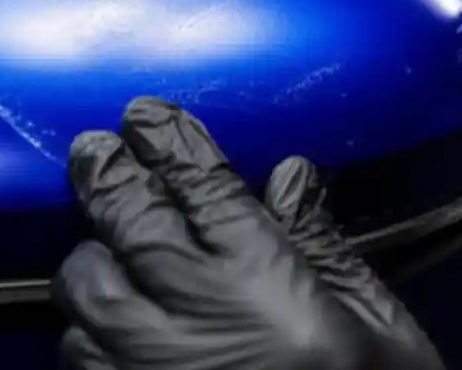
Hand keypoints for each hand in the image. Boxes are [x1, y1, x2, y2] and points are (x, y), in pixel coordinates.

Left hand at [56, 98, 444, 369]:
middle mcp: (196, 318)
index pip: (199, 183)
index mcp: (266, 284)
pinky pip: (79, 360)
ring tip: (98, 243)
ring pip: (85, 288)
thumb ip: (329, 250)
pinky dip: (84, 332)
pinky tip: (99, 326)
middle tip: (96, 150)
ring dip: (90, 257)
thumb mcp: (382, 332)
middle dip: (105, 173)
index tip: (147, 116)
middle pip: (127, 219)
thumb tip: (293, 179)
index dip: (166, 140)